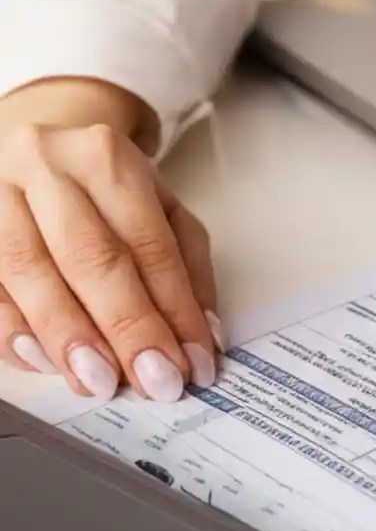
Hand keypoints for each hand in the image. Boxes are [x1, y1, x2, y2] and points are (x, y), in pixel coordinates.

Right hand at [0, 78, 220, 400]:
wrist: (32, 149)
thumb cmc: (103, 188)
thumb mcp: (159, 208)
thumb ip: (188, 267)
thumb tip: (202, 335)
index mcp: (103, 159)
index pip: (148, 244)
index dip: (175, 310)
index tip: (193, 362)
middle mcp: (42, 169)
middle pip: (89, 257)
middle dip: (126, 328)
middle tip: (154, 381)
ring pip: (27, 271)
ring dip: (67, 337)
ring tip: (100, 382)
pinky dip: (13, 331)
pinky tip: (43, 362)